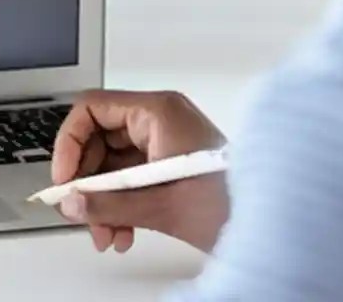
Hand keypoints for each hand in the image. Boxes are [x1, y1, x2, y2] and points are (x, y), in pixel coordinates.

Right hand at [51, 90, 228, 253]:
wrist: (277, 225)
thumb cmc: (235, 203)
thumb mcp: (161, 206)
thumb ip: (107, 204)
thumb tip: (71, 202)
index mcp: (159, 111)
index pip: (92, 109)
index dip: (70, 143)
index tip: (65, 178)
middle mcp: (161, 119)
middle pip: (99, 140)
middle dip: (87, 182)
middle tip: (82, 212)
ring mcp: (166, 141)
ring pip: (112, 165)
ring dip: (102, 201)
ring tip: (107, 233)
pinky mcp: (171, 164)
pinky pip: (130, 179)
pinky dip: (120, 204)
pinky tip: (124, 231)